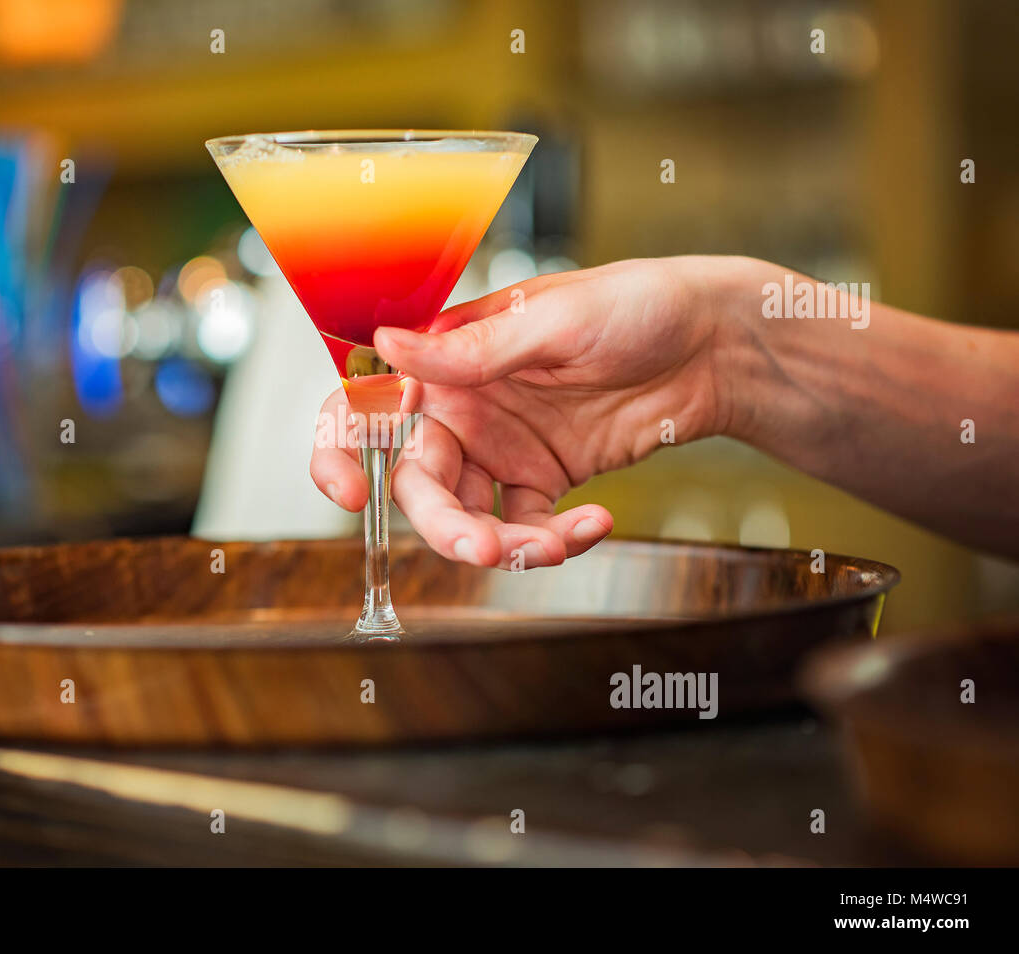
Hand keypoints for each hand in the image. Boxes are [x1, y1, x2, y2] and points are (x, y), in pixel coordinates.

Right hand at [310, 256, 753, 567]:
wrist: (713, 344)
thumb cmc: (635, 305)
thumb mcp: (551, 322)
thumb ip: (470, 349)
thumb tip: (387, 345)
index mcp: (448, 359)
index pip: (368, 406)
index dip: (339, 450)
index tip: (349, 496)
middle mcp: (463, 409)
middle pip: (419, 482)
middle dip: (442, 523)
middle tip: (482, 547)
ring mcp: (502, 450)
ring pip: (469, 516)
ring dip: (502, 544)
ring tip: (554, 546)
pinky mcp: (545, 482)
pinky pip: (527, 527)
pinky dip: (554, 541)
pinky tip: (595, 524)